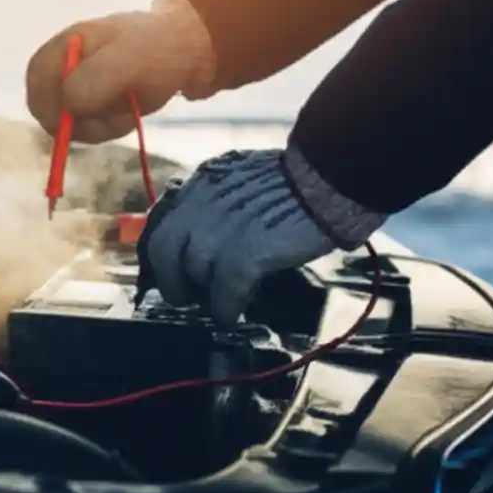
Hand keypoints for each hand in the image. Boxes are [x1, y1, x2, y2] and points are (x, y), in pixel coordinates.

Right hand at [24, 0, 214, 143]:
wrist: (179, 52)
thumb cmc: (154, 49)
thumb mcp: (129, 57)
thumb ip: (96, 76)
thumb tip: (67, 103)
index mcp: (60, 48)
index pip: (36, 86)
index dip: (57, 106)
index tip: (89, 111)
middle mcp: (58, 71)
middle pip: (47, 113)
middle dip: (83, 121)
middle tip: (118, 109)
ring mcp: (71, 91)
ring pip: (67, 128)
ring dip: (101, 125)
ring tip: (128, 104)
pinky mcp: (85, 108)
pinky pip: (86, 132)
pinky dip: (109, 128)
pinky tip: (127, 111)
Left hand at [139, 149, 337, 324]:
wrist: (331, 177)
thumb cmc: (299, 179)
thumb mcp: (244, 176)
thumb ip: (219, 198)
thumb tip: (203, 230)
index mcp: (202, 182)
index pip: (160, 222)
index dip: (162, 253)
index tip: (167, 270)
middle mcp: (201, 203)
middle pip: (163, 250)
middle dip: (171, 279)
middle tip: (186, 297)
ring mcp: (219, 230)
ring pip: (192, 273)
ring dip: (204, 295)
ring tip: (218, 305)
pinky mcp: (243, 255)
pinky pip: (222, 293)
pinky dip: (225, 309)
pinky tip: (231, 316)